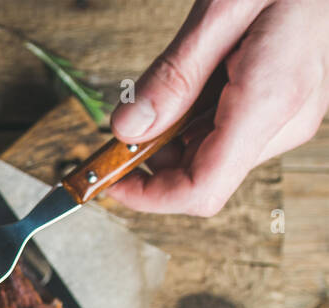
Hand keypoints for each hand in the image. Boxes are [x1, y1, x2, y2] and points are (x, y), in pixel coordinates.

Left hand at [108, 0, 328, 215]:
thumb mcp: (222, 11)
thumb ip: (174, 76)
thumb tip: (128, 130)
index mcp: (271, 101)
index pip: (201, 190)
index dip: (148, 196)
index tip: (110, 178)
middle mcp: (287, 121)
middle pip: (203, 177)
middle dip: (157, 158)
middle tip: (130, 119)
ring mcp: (290, 117)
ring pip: (213, 157)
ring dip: (176, 135)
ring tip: (176, 81)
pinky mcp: (287, 107)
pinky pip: (230, 134)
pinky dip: (198, 118)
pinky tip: (201, 77)